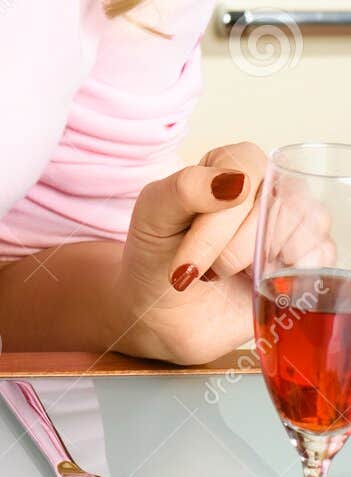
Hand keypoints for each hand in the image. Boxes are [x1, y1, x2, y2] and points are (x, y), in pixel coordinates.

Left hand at [111, 141, 334, 365]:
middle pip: (276, 203)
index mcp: (230, 163)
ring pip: (305, 227)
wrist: (165, 314)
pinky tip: (259, 284)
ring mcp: (290, 221)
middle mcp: (268, 185)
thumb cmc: (156, 256)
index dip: (220, 220)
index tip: (189, 261)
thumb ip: (185, 189)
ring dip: (261, 263)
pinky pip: (323, 256)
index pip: (245, 172)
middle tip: (203, 274)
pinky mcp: (306, 258)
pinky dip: (291, 278)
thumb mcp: (153, 217)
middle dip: (232, 250)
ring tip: (230, 275)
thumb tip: (234, 181)